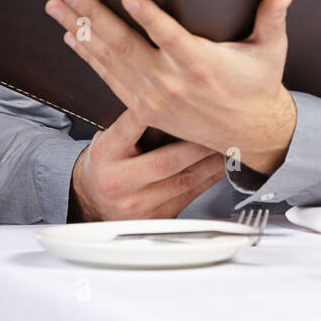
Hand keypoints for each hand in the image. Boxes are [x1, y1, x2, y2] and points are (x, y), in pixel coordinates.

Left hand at [45, 0, 296, 172]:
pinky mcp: (145, 107)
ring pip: (109, 60)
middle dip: (91, 15)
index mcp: (201, 63)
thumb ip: (272, 19)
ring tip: (56, 8)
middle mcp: (172, 81)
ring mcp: (153, 96)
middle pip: (124, 45)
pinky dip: (89, 58)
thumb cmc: (259, 85)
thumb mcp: (270, 51)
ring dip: (79, 31)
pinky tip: (71, 38)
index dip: (149, 18)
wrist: (250, 133)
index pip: (170, 37)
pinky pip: (109, 79)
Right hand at [69, 107, 225, 221]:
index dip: (152, 116)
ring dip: (212, 162)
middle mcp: (118, 182)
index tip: (175, 102)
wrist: (92, 200)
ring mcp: (137, 205)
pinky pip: (190, 197)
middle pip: (165, 162)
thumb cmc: (106, 163)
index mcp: (105, 155)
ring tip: (228, 145)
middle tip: (219, 128)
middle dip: (198, 144)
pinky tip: (221, 166)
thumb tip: (177, 106)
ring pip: (184, 182)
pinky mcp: (155, 218)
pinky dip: (210, 179)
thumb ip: (136, 126)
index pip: (127, 130)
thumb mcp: (109, 139)